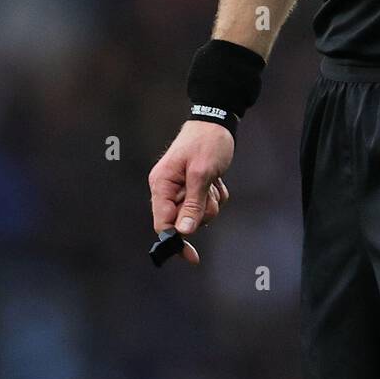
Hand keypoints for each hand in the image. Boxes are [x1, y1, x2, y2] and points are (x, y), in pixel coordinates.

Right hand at [148, 120, 233, 264]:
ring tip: (213, 181)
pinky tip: (217, 179)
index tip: (192, 257)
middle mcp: (168, 189)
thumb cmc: (207, 142)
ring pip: (198, 214)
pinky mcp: (195, 187)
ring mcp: (181, 188)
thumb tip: (183, 233)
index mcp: (162, 185)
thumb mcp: (201, 173)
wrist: (216, 121)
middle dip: (201, 212)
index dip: (176, 241)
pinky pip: (208, 204)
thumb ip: (192, 204)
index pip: (163, 224)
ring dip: (211, 202)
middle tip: (209, 191)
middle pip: (183, 221)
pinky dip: (216, 194)